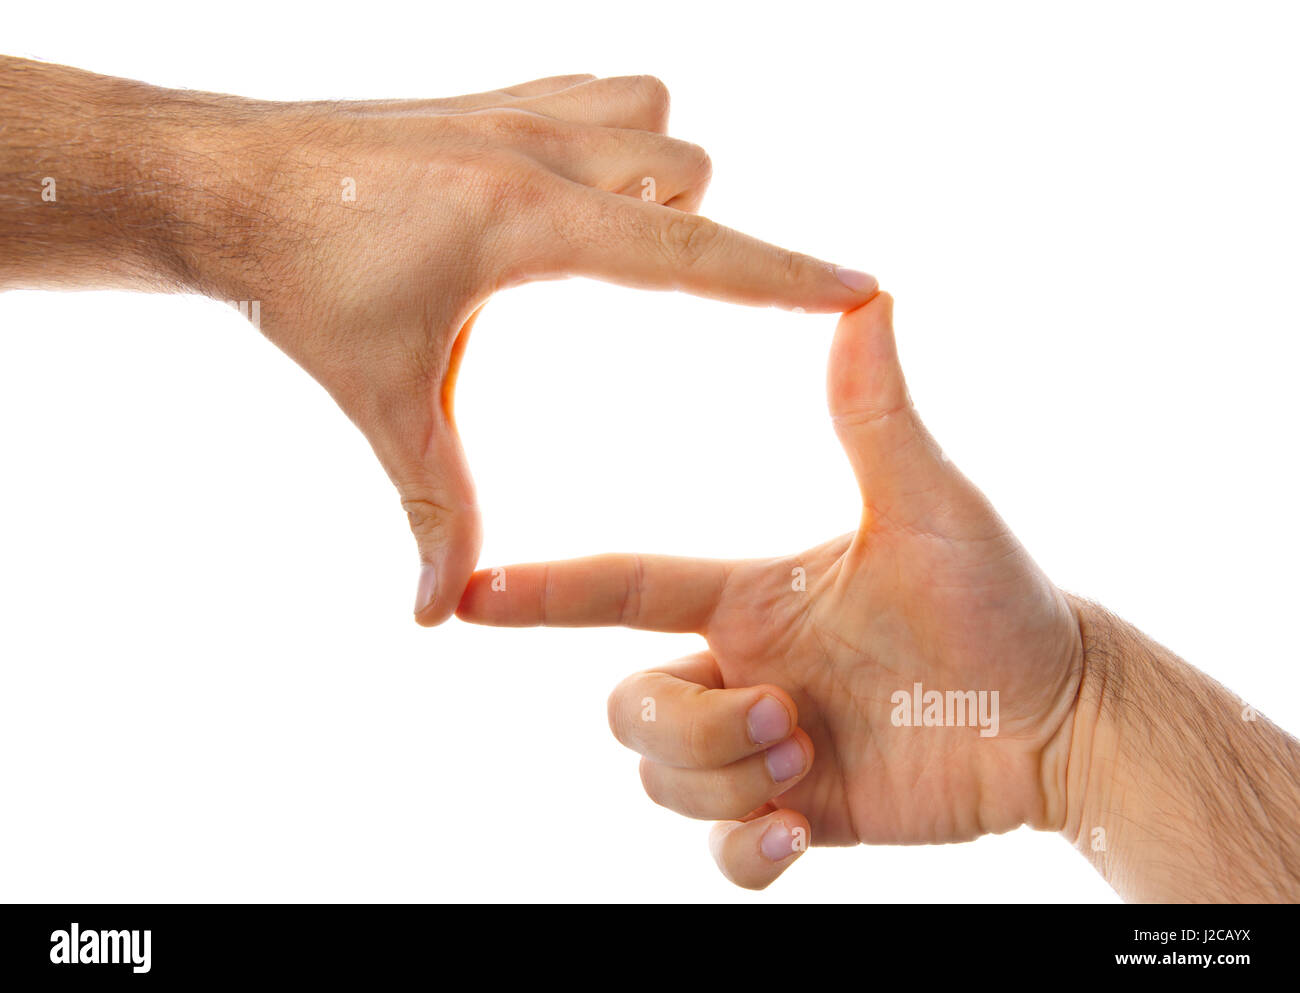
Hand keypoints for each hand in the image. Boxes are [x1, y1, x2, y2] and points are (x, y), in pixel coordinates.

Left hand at [166, 73, 877, 623]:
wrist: (223, 179)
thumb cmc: (300, 280)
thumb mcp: (379, 396)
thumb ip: (427, 503)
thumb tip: (437, 610)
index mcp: (530, 223)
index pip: (691, 255)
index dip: (785, 279)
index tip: (863, 288)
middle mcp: (543, 150)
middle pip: (690, 176)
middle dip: (695, 238)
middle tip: (631, 300)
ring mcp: (522, 108)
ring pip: (658, 121)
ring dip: (658, 181)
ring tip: (600, 243)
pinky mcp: (500, 94)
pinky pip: (609, 92)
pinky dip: (621, 138)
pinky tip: (573, 191)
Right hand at [456, 293, 1084, 888]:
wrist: (1058, 712)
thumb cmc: (999, 596)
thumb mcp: (930, 506)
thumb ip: (877, 415)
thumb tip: (870, 295)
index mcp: (751, 598)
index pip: (624, 589)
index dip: (545, 593)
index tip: (471, 593)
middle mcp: (743, 668)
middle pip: (627, 707)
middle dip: (686, 724)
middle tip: (791, 719)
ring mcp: (767, 747)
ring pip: (663, 780)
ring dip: (727, 777)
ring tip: (814, 758)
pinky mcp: (800, 816)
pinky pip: (719, 852)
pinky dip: (741, 847)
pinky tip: (796, 828)